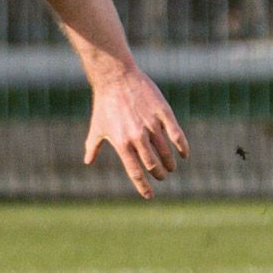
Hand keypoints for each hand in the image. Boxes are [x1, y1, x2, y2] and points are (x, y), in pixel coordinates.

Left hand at [84, 68, 190, 198]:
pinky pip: (176, 134)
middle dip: (158, 174)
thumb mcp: (97, 126)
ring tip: (171, 167)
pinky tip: (184, 154)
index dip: (143, 186)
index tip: (149, 195)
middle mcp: (137, 136)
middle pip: (152, 164)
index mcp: (121, 143)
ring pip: (165, 151)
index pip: (135, 171)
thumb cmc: (104, 103)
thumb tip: (87, 160)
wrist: (115, 77)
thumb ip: (92, 146)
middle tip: (162, 176)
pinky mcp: (162, 112)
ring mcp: (151, 124)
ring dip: (169, 163)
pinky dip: (182, 146)